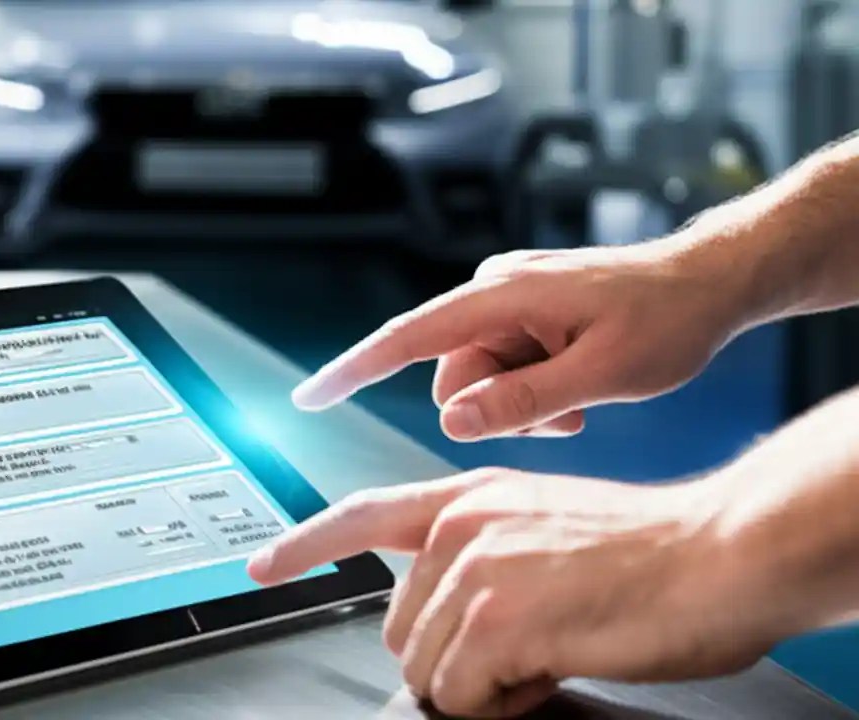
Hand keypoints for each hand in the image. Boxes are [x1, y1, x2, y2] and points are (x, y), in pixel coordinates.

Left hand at [248, 469, 781, 717]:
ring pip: (430, 670)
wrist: (717, 551)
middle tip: (531, 637)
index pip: (361, 515)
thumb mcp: (543, 524)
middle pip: (401, 631)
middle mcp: (458, 528)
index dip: (305, 545)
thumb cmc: (649, 548)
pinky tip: (557, 659)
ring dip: (486, 681)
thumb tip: (444, 617)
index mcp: (468, 497)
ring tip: (552, 643)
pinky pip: (464, 698)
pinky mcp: (495, 620)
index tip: (264, 565)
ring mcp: (473, 572)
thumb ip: (481, 555)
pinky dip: (507, 702)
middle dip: (455, 656)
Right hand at [291, 244, 747, 440]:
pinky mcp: (522, 314)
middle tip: (567, 417)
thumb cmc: (667, 320)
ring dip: (521, 404)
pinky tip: (578, 388)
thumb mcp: (602, 375)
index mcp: (502, 296)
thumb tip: (453, 421)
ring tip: (580, 401)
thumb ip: (523, 401)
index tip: (309, 397)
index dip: (353, 370)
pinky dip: (533, 389)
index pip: (408, 339)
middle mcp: (492, 291)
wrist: (709, 283)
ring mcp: (507, 302)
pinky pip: (502, 366)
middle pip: (454, 377)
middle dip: (497, 409)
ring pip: (479, 379)